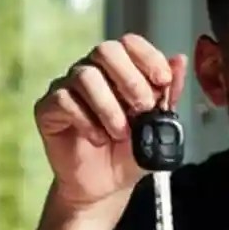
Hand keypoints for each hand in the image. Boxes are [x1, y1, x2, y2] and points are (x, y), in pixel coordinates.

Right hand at [33, 33, 188, 211]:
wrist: (106, 186)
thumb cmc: (129, 153)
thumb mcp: (158, 127)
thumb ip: (169, 95)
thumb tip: (179, 60)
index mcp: (119, 70)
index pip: (130, 43)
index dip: (148, 58)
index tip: (163, 82)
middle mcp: (92, 72)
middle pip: (106, 50)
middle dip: (131, 80)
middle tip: (142, 109)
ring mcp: (67, 87)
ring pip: (86, 77)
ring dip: (110, 107)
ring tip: (121, 133)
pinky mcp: (49, 108)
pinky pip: (64, 100)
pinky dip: (87, 121)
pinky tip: (98, 138)